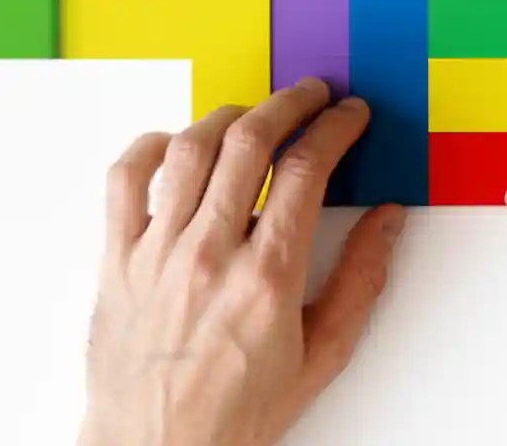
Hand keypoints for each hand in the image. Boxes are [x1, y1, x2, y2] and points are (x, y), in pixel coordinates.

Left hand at [80, 79, 406, 445]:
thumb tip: (388, 221)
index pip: (307, 170)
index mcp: (267, 277)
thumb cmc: (237, 412)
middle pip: (250, 142)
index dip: (336, 128)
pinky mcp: (118, 259)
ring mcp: (157, 252)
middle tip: (311, 94)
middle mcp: (210, 254)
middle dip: (290, 103)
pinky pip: (125, 178)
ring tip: (253, 114)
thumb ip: (361, 281)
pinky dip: (152, 145)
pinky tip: (177, 143)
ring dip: (229, 115)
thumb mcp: (321, 356)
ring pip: (191, 148)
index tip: (350, 116)